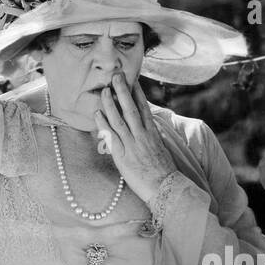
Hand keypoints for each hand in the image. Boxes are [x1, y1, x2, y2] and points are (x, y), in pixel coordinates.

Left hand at [94, 74, 173, 204]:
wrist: (166, 189)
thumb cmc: (164, 172)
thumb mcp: (162, 150)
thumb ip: (153, 136)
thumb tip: (149, 127)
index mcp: (153, 134)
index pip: (144, 108)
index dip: (137, 93)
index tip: (132, 79)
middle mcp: (143, 136)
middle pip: (131, 109)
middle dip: (123, 90)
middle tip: (116, 75)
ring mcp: (133, 145)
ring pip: (119, 119)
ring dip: (110, 103)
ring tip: (104, 90)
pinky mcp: (123, 157)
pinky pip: (111, 137)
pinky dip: (104, 123)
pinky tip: (97, 113)